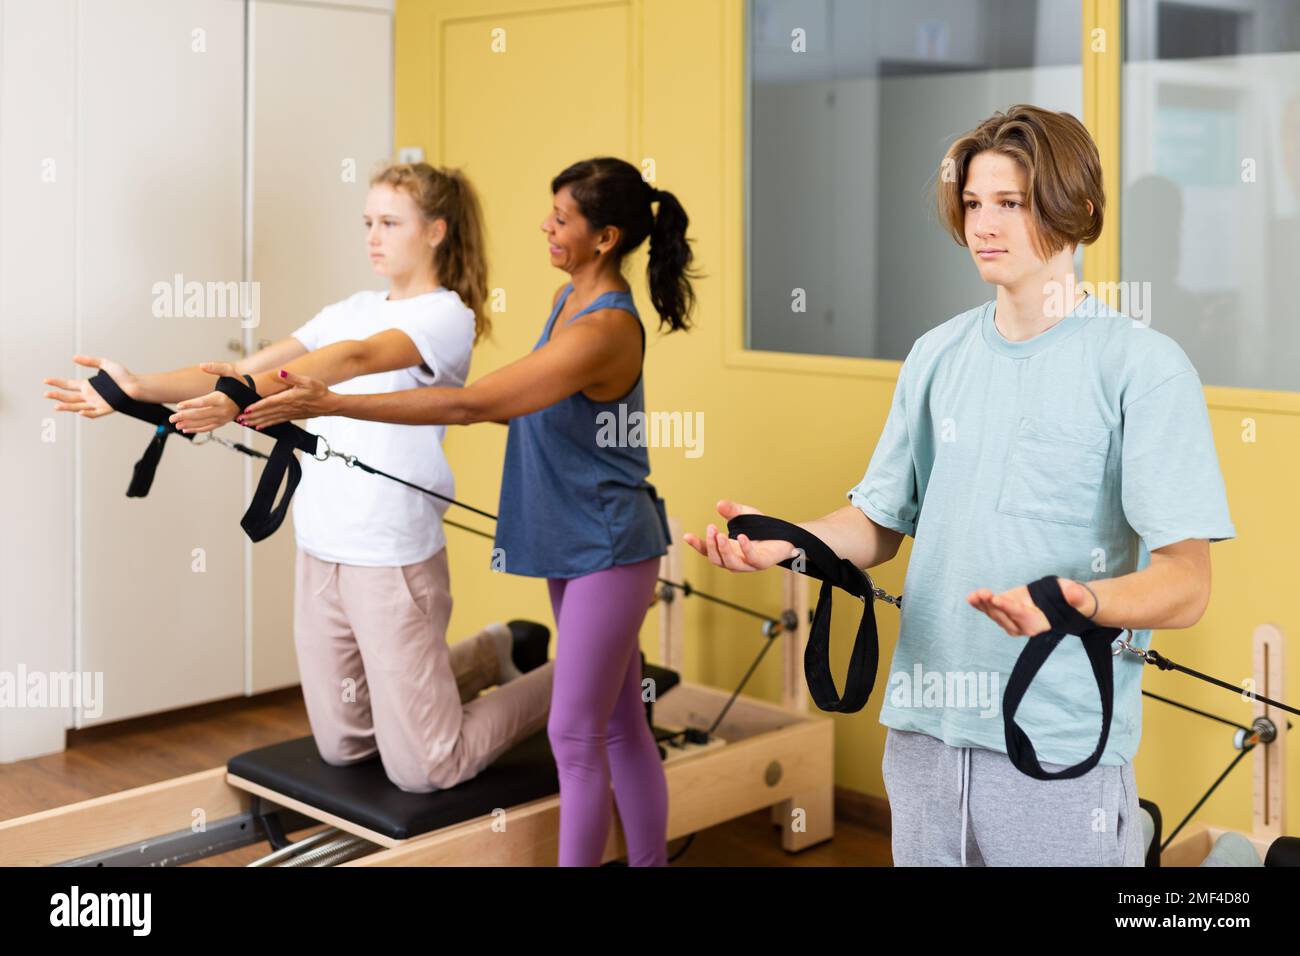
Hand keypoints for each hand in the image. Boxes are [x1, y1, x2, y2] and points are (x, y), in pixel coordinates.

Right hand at [42, 355, 135, 418]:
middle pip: (69, 397)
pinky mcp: (106, 409)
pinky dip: (87, 413)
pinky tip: (80, 411)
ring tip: (56, 406)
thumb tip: (74, 357)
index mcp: (88, 385)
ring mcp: (96, 403)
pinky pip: (94, 413)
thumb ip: (90, 361)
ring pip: (78, 407)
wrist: (136, 385)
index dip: (57, 383)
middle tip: (45, 394)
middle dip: (57, 396)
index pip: (68, 385)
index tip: (46, 380)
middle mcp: (89, 395)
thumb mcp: (105, 364)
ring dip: (67, 407)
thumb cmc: (123, 376)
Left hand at [238, 369, 335, 427]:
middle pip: (266, 413)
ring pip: (270, 419)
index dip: (257, 407)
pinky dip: (267, 424)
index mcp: (289, 397)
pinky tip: (259, 427)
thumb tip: (281, 371)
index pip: (269, 403)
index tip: (246, 410)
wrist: (330, 405)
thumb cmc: (320, 391)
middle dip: (252, 417)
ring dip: (257, 422)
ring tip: (245, 424)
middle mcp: (288, 407)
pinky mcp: (292, 417)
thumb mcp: (308, 380)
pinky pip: (277, 422)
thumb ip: (293, 376)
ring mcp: (290, 413)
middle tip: (239, 420)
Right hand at [683, 499, 796, 572]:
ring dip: (724, 550)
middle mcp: (735, 560)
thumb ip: (731, 510)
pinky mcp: (762, 563)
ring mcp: (748, 564)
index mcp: (727, 550)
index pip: (708, 551)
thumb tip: (719, 504)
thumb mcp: (744, 514)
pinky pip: (752, 559)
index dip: (697, 545)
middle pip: (717, 560)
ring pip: (731, 564)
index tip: (686, 535)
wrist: (785, 535)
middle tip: (710, 527)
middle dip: (711, 545)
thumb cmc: (762, 527)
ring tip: (720, 535)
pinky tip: (742, 537)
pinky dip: (746, 548)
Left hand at [967, 578, 1095, 636]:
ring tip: (974, 595)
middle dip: (992, 605)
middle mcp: (1023, 626)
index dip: (1009, 607)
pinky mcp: (1004, 614)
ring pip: (994, 614)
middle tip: (983, 593)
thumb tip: (1074, 594)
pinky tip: (971, 598)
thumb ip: (1074, 596)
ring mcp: (1011, 622)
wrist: (1059, 601)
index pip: (1021, 616)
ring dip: (983, 605)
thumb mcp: (1075, 595)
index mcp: (1039, 623)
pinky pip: (990, 610)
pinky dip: (979, 604)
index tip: (997, 599)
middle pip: (1004, 616)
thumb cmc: (1068, 598)